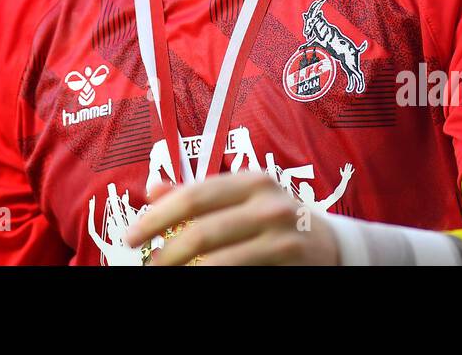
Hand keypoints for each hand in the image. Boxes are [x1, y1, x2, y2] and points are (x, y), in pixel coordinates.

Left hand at [122, 171, 340, 265]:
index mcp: (250, 181)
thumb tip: (153, 188)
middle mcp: (268, 205)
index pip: (193, 196)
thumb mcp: (243, 196)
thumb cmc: (274, 216)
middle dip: (167, 253)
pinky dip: (212, 279)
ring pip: (218, 262)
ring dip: (186, 273)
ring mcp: (281, 237)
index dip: (157, 217)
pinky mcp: (289, 262)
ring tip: (166, 276)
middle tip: (148, 267)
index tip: (131, 236)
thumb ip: (199, 194)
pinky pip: (239, 275)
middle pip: (202, 232)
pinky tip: (196, 279)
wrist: (330, 244)